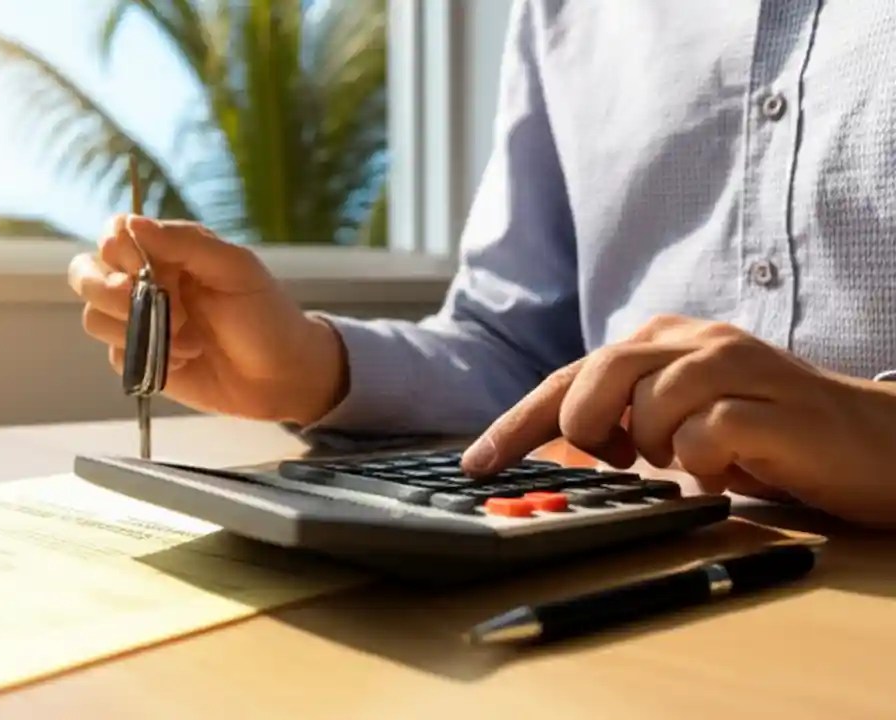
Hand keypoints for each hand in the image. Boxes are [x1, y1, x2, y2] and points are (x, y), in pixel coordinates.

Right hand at [69, 215, 347, 424]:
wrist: (282, 375)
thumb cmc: (265, 314)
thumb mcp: (235, 269)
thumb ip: (184, 243)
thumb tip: (130, 223)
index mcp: (168, 251)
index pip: (113, 235)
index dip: (119, 252)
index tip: (145, 271)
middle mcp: (145, 281)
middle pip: (85, 272)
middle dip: (105, 291)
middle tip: (140, 304)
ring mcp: (140, 322)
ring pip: (93, 316)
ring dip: (135, 330)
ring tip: (186, 340)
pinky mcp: (141, 359)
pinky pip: (115, 355)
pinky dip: (146, 359)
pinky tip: (184, 361)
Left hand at [460, 314, 895, 526]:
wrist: (875, 442)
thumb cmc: (766, 435)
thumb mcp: (680, 426)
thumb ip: (621, 426)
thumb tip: (549, 456)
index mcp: (660, 342)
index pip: (568, 377)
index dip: (517, 423)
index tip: (476, 464)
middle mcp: (691, 341)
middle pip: (597, 373)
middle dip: (586, 428)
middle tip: (615, 456)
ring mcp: (734, 365)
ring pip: (647, 402)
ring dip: (656, 447)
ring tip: (694, 456)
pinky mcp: (769, 403)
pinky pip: (703, 434)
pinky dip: (703, 462)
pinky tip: (730, 463)